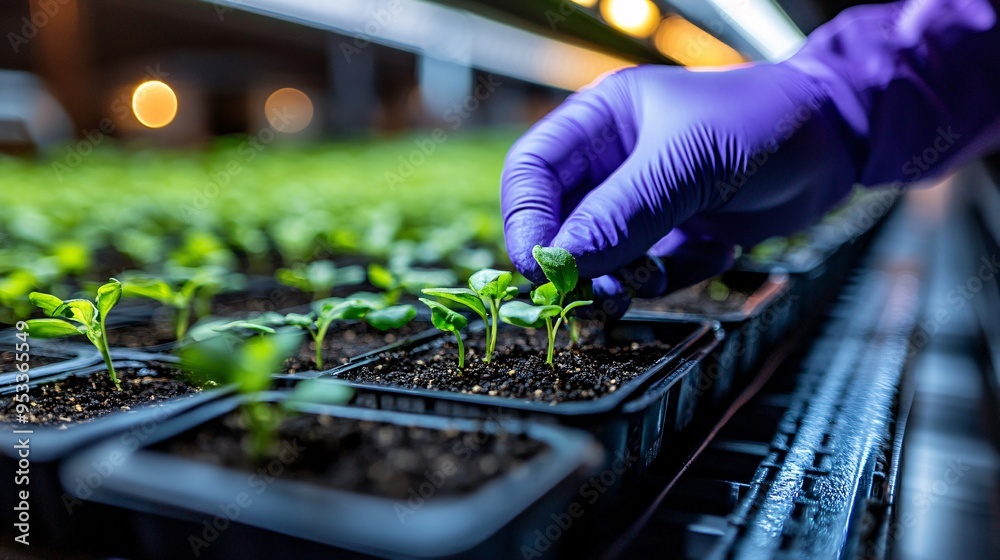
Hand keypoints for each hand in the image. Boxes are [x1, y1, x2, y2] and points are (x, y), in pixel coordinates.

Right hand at [501, 62, 859, 318]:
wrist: (839, 140)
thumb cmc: (764, 121)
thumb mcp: (689, 161)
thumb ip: (624, 211)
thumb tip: (564, 260)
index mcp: (601, 121)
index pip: (532, 171)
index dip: (527, 220)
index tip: (541, 267)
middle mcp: (613, 162)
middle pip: (561, 221)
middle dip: (579, 261)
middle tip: (599, 293)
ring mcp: (643, 200)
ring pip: (602, 255)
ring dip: (624, 277)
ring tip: (655, 277)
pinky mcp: (674, 231)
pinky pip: (649, 269)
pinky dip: (674, 276)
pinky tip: (712, 252)